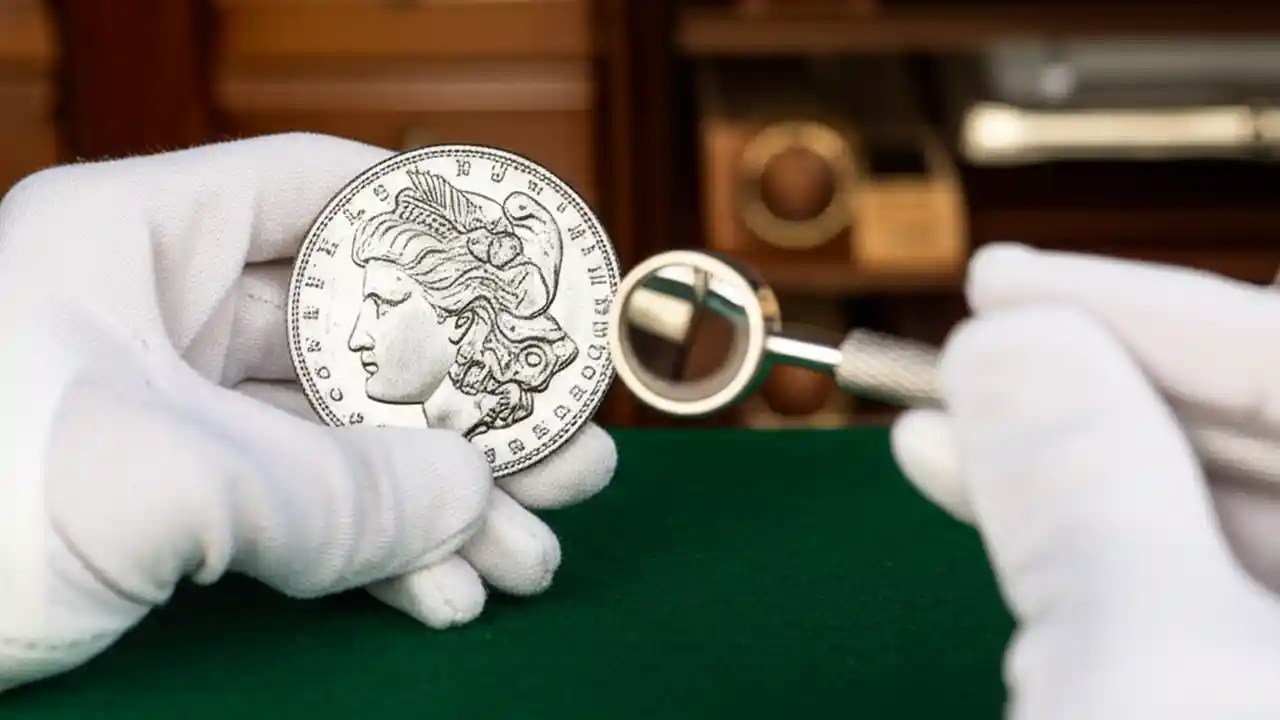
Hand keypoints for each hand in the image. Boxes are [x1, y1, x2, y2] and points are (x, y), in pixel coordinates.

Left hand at [0, 133, 615, 693]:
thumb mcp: (139, 480)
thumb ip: (327, 490)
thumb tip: (472, 493)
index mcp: (128, 240)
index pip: (315, 191)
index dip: (436, 228)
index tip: (534, 280)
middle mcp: (156, 318)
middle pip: (356, 338)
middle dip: (470, 406)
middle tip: (573, 454)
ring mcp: (167, 421)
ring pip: (342, 444)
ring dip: (442, 502)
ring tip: (531, 554)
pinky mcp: (167, 516)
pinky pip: (305, 522)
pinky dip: (380, 561)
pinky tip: (440, 598)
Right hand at [891, 243, 1279, 717]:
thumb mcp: (1147, 665)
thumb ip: (1087, 488)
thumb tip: (1012, 347)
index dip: (1142, 306)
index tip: (1005, 282)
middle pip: (1252, 433)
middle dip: (1088, 382)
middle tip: (972, 352)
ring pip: (1205, 512)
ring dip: (1061, 463)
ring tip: (940, 428)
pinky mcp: (1247, 690)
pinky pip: (1175, 588)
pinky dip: (1071, 546)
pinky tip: (978, 496)